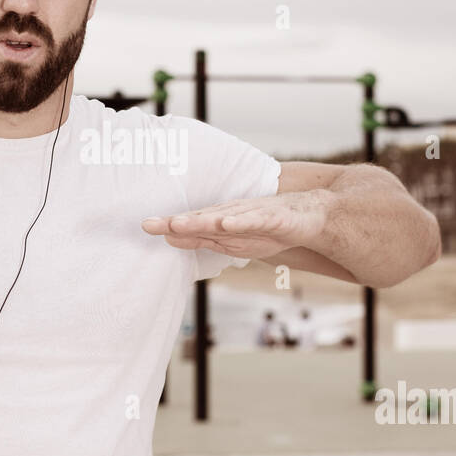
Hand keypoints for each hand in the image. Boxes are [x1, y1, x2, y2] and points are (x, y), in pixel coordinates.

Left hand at [141, 190, 329, 260]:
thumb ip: (205, 238)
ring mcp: (251, 215)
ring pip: (221, 218)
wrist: (311, 216)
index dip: (167, 227)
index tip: (143, 227)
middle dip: (174, 223)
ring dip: (199, 220)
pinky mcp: (272, 217)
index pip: (190, 226)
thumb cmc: (270, 227)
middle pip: (199, 219)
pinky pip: (253, 219)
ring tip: (177, 223)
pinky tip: (224, 224)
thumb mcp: (234, 239)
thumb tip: (171, 238)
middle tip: (148, 224)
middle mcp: (232, 215)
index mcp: (222, 223)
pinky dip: (238, 222)